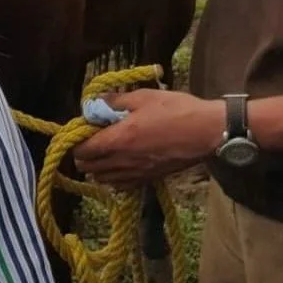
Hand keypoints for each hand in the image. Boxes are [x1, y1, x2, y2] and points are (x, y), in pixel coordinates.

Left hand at [72, 89, 223, 189]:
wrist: (205, 133)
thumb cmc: (175, 110)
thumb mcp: (143, 97)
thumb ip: (115, 101)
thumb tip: (95, 102)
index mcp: (119, 139)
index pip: (82, 149)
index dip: (77, 139)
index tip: (83, 127)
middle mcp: (123, 161)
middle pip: (88, 166)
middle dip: (84, 152)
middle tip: (93, 135)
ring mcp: (136, 174)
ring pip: (102, 178)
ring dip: (97, 165)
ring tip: (106, 148)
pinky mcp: (148, 180)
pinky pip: (119, 185)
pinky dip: (113, 176)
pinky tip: (121, 162)